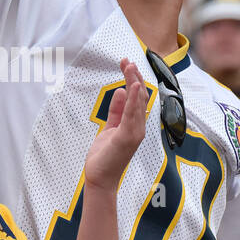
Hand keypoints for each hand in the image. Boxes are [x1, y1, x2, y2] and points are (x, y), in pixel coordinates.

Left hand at [82, 58, 147, 191]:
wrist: (100, 179)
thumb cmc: (105, 157)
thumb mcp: (109, 128)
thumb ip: (115, 111)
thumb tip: (120, 92)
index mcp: (134, 125)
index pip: (136, 98)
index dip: (132, 80)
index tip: (126, 64)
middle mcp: (138, 127)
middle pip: (139, 97)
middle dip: (133, 77)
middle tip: (126, 60)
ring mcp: (135, 132)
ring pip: (137, 102)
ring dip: (134, 82)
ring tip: (130, 66)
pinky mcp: (128, 136)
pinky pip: (132, 114)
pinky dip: (133, 98)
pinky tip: (133, 85)